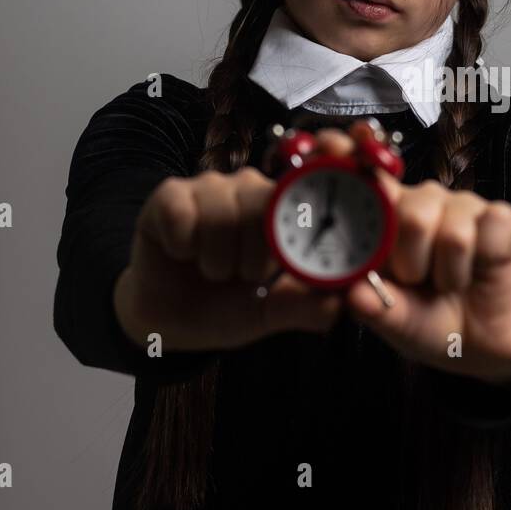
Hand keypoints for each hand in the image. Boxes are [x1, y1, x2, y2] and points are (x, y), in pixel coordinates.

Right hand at [113, 131, 352, 354]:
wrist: (170, 322)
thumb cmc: (226, 307)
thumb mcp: (269, 313)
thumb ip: (305, 306)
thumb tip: (340, 303)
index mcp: (282, 210)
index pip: (301, 202)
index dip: (295, 228)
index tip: (289, 258)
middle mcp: (249, 188)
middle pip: (260, 206)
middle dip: (250, 258)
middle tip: (238, 275)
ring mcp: (209, 187)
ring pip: (221, 214)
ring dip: (215, 258)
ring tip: (210, 269)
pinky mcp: (170, 195)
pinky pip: (182, 214)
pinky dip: (182, 246)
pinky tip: (181, 253)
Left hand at [320, 125, 510, 386]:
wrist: (476, 341)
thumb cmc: (424, 319)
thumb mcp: (391, 319)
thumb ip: (370, 305)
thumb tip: (353, 292)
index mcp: (386, 214)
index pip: (364, 174)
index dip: (348, 157)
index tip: (328, 144)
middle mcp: (422, 201)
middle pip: (410, 211)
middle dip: (409, 262)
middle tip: (413, 281)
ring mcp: (461, 205)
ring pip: (450, 229)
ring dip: (446, 273)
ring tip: (444, 283)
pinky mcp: (500, 217)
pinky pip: (488, 230)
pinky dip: (476, 266)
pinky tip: (473, 272)